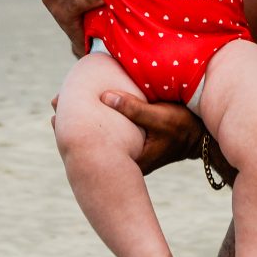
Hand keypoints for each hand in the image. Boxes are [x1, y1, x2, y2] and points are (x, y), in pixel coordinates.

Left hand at [50, 90, 204, 174]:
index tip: (54, 114)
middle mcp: (125, 160)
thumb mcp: (161, 117)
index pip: (91, 147)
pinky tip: (91, 106)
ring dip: (86, 119)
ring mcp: (128, 152)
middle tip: (54, 103)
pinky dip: (98, 119)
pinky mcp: (133, 144)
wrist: (202, 138)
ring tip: (65, 103)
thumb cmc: (183, 128)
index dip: (71, 130)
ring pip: (99, 137)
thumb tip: (104, 96)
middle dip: (73, 122)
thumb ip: (134, 109)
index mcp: (127, 159)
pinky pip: (109, 132)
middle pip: (91, 142)